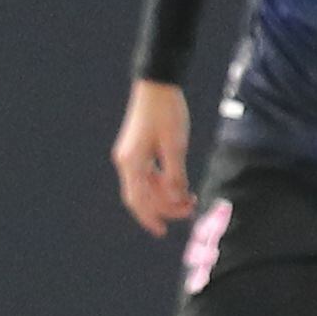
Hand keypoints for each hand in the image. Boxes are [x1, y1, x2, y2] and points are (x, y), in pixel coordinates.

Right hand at [111, 81, 197, 235]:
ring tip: (189, 199)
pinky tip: (179, 186)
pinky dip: (162, 183)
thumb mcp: (176, 145)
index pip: (138, 200)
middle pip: (141, 196)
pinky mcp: (137, 149)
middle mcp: (126, 161)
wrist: (157, 84)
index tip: (163, 231)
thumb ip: (175, 174)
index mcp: (132, 162)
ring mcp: (130, 155)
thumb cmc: (167, 112)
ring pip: (145, 186)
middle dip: (163, 208)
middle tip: (189, 211)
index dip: (150, 218)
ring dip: (165, 196)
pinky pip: (147, 174)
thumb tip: (176, 199)